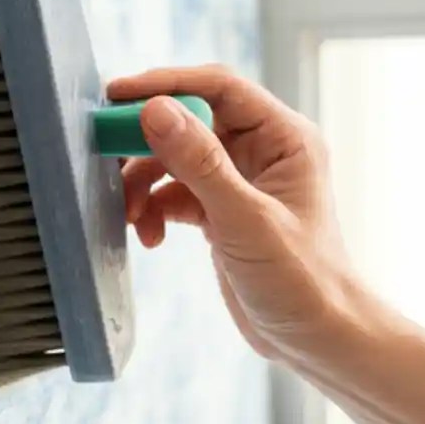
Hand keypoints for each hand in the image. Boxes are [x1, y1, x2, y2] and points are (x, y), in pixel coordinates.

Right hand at [108, 65, 385, 362]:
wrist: (317, 339)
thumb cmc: (302, 281)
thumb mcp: (244, 220)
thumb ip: (198, 163)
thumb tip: (154, 110)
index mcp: (284, 136)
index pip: (217, 87)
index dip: (165, 84)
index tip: (116, 95)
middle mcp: (263, 149)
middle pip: (188, 119)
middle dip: (146, 143)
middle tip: (107, 157)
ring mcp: (241, 179)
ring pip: (175, 157)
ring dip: (145, 182)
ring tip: (132, 215)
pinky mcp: (222, 208)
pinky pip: (175, 191)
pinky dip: (155, 209)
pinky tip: (151, 236)